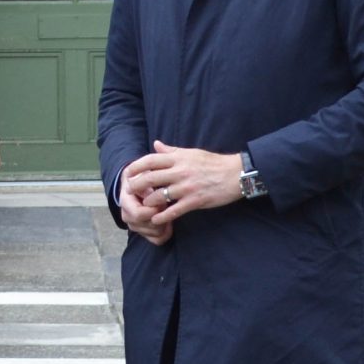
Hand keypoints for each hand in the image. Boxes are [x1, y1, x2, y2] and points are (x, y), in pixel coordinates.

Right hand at [116, 173, 174, 244]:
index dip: (153, 209)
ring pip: (155, 233)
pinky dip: (166, 233)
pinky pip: (158, 240)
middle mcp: (127, 217)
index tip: (162, 200)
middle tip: (166, 205)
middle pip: (149, 226)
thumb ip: (145, 183)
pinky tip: (168, 222)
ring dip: (165, 223)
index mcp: (125, 203)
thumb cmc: (141, 178)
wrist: (136, 184)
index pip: (139, 214)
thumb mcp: (142, 174)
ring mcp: (135, 226)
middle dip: (162, 216)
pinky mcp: (144, 233)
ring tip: (167, 211)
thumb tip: (150, 196)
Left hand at [119, 141, 246, 230]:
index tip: (128, 173)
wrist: (236, 174)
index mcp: (178, 158)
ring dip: (148, 202)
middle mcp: (180, 171)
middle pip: (150, 178)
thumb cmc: (213, 163)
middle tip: (130, 192)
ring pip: (159, 196)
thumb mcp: (191, 152)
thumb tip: (155, 144)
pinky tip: (155, 219)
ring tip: (144, 206)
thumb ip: (172, 150)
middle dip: (136, 186)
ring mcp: (187, 187)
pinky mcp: (194, 201)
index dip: (136, 167)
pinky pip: (173, 210)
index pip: (150, 160)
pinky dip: (162, 216)